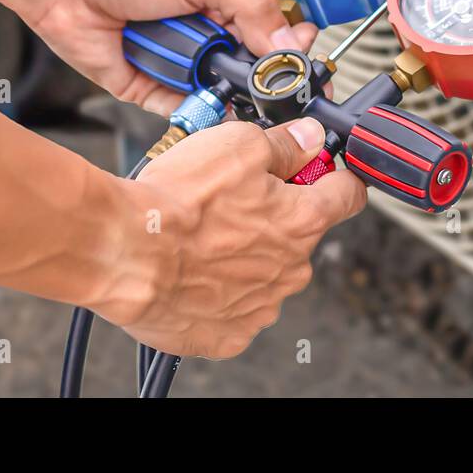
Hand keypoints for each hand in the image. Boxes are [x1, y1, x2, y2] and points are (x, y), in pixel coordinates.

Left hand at [25, 0, 318, 114]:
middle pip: (254, 74)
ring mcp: (183, 68)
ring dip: (233, 100)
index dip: (293, 53)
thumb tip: (290, 39)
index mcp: (226, 7)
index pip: (275, 36)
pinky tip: (211, 112)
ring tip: (244, 98)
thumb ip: (249, 5)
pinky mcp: (153, 92)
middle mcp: (208, 40)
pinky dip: (199, 116)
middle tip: (281, 90)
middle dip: (267, 84)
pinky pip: (186, 114)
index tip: (308, 67)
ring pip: (224, 97)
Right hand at [100, 117, 366, 358]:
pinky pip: (235, 308)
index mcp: (303, 221)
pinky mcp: (228, 334)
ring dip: (246, 254)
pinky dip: (219, 291)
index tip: (321, 170)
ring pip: (267, 272)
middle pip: (301, 234)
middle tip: (235, 199)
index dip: (335, 176)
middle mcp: (292, 268)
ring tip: (203, 235)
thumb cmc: (179, 202)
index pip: (348, 195)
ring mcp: (262, 306)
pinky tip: (194, 270)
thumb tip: (309, 137)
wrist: (125, 252)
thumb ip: (285, 143)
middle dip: (276, 215)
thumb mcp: (240, 145)